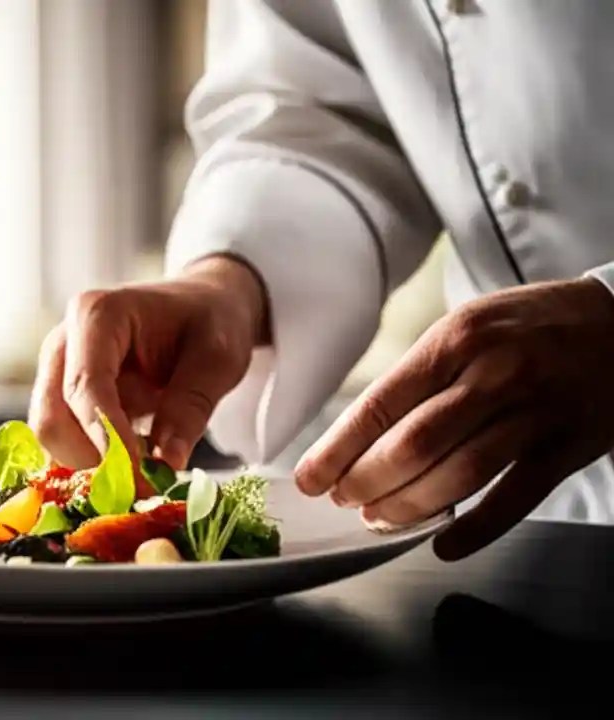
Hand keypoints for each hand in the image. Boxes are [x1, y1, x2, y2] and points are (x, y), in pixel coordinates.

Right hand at [27, 255, 268, 471]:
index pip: (85, 387)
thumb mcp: (217, 358)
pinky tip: (128, 463)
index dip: (106, 438)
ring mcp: (56, 370)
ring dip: (89, 464)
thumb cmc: (208, 320)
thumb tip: (165, 463)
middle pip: (52, 418)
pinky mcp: (60, 396)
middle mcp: (63, 342)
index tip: (139, 477)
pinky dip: (88, 462)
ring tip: (142, 469)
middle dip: (91, 458)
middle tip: (143, 482)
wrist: (201, 304)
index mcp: (97, 315)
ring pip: (51, 435)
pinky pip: (60, 440)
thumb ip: (190, 406)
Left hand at [295, 277, 613, 560]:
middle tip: (345, 500)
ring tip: (380, 518)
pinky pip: (514, 498)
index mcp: (457, 339)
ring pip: (458, 474)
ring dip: (410, 506)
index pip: (381, 404)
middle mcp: (494, 373)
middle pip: (413, 444)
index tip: (311, 478)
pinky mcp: (569, 446)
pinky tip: (443, 543)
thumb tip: (361, 432)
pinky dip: (475, 528)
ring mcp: (536, 411)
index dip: (338, 449)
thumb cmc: (529, 327)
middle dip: (367, 482)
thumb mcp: (468, 326)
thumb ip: (420, 373)